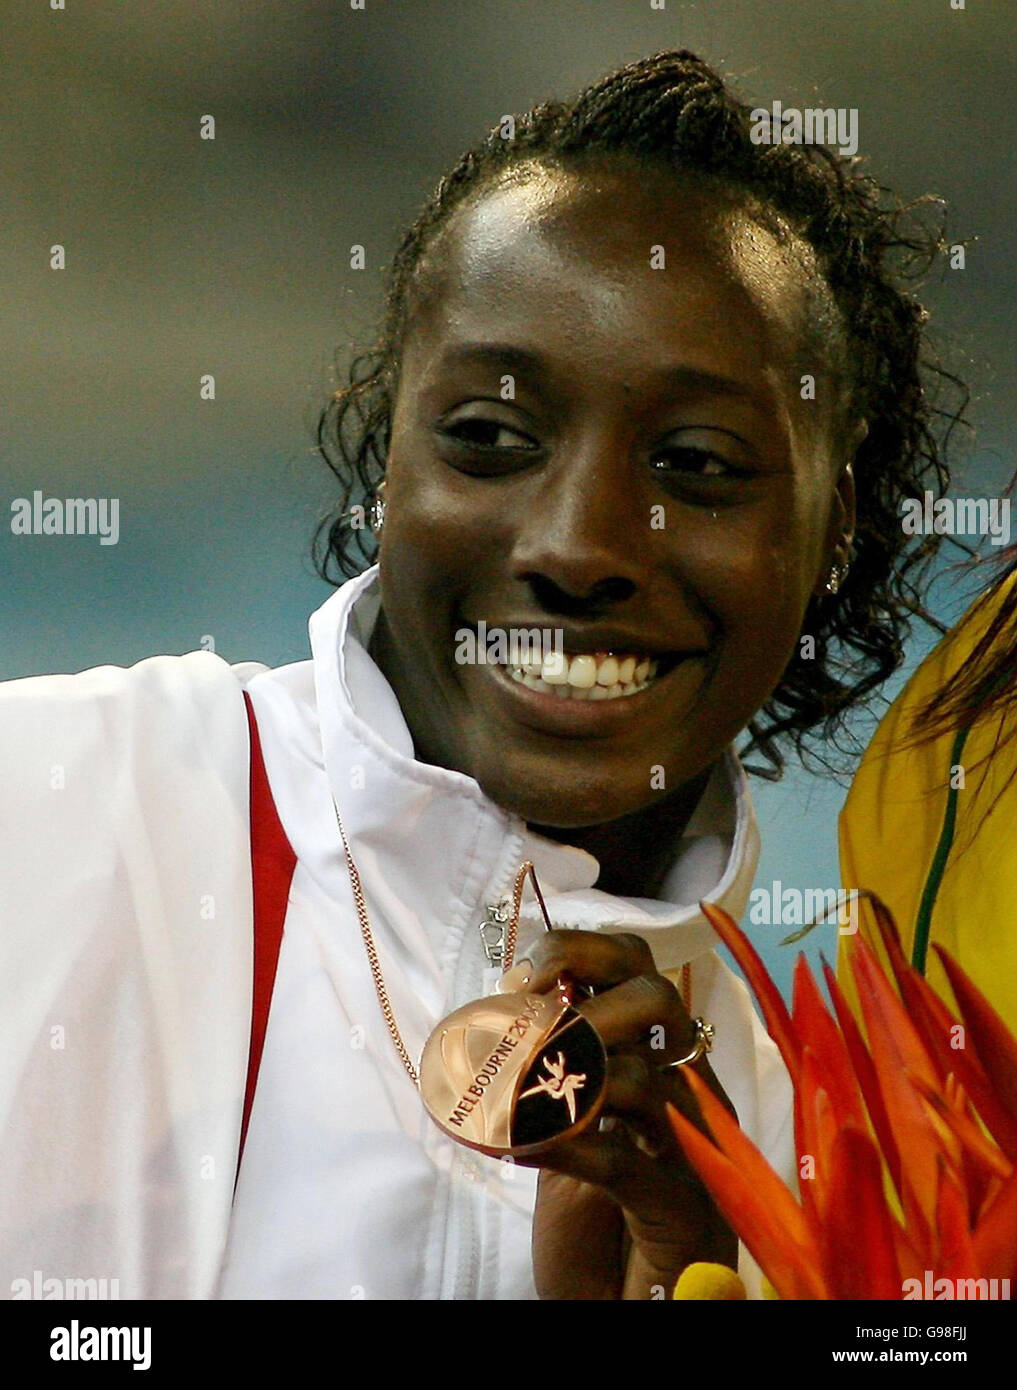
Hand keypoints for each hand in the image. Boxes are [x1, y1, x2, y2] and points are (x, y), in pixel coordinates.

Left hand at [503, 930, 737, 1299]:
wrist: (629, 1306)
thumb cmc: (598, 1222)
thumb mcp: (564, 1131)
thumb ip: (548, 1072)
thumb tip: (492, 1010)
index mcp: (658, 1054)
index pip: (634, 961)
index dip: (575, 950)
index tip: (518, 976)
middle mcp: (684, 1086)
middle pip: (655, 996)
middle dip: (577, 997)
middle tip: (519, 1027)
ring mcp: (690, 1144)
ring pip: (640, 1076)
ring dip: (555, 1083)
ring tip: (504, 1103)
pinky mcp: (679, 1205)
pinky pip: (621, 1159)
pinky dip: (559, 1146)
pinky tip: (516, 1149)